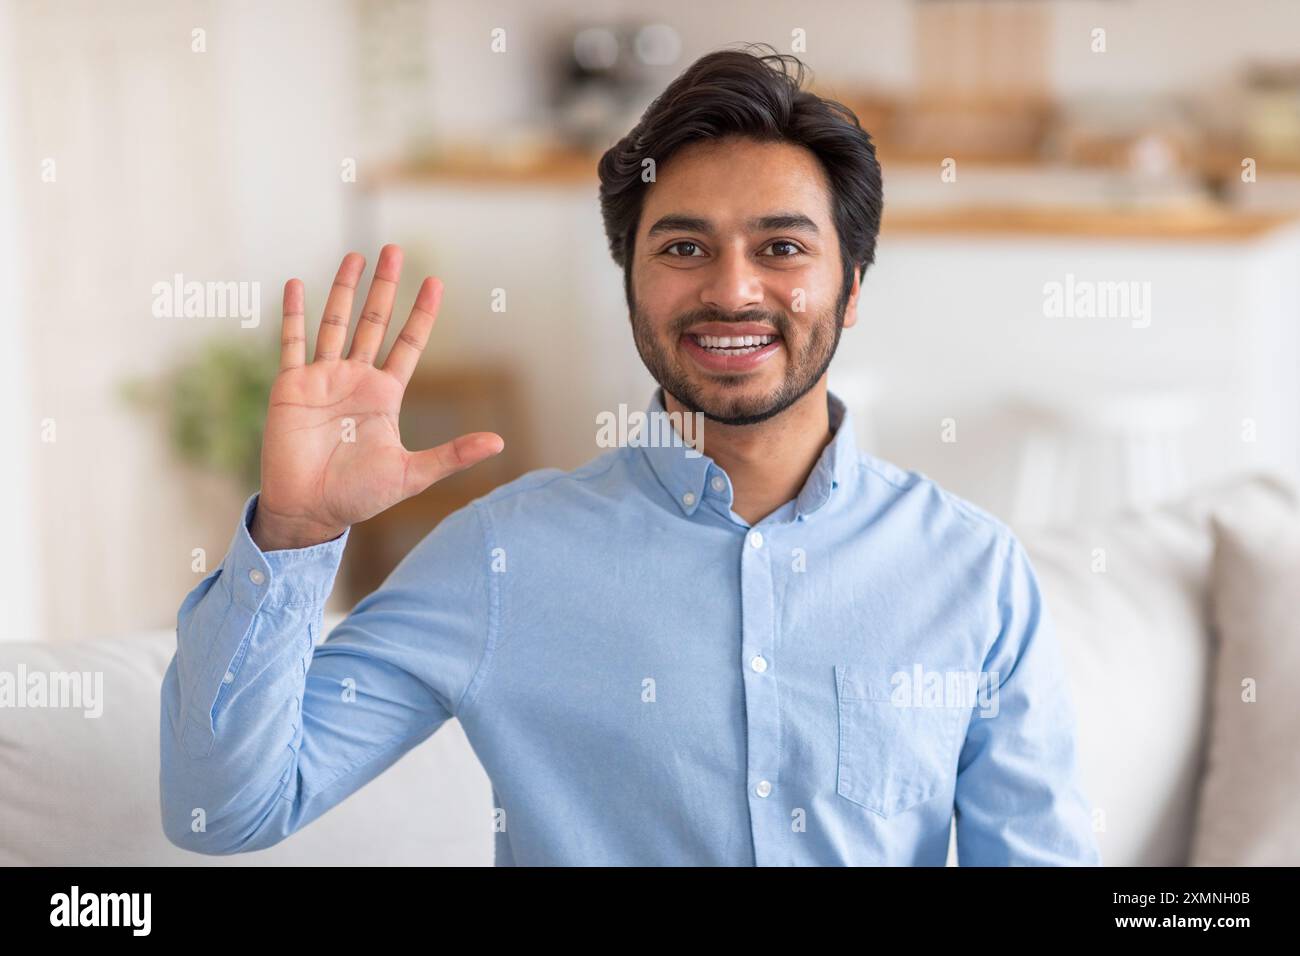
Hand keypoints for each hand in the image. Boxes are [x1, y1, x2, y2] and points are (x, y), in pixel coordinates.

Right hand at [250, 245, 503, 550]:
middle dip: (385, 287)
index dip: (421, 314)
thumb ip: (453, 455)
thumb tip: (499, 442)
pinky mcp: (290, 387)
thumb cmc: (359, 496)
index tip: (436, 283)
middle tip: (395, 249)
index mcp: (385, 395)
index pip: (408, 344)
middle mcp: (355, 379)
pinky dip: (293, 314)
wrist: (310, 511)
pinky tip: (297, 284)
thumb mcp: (412, 474)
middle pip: (373, 322)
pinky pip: (291, 343)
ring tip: (356, 255)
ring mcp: (322, 380)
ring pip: (334, 323)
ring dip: (343, 289)